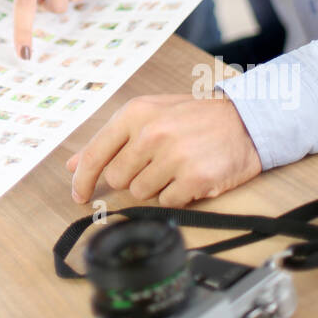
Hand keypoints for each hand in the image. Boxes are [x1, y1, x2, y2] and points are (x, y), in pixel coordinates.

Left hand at [66, 93, 262, 207]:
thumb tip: (73, 164)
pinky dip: (176, 196)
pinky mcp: (194, 179)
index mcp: (135, 114)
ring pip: (140, 193)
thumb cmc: (193, 117)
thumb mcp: (149, 114)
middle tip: (155, 163)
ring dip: (156, 186)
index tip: (79, 194)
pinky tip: (189, 176)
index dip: (82, 179)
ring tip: (176, 166)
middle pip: (117, 179)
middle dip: (132, 177)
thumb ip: (110, 139)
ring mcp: (173, 157)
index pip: (95, 154)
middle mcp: (151, 134)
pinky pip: (167, 203)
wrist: (245, 120)